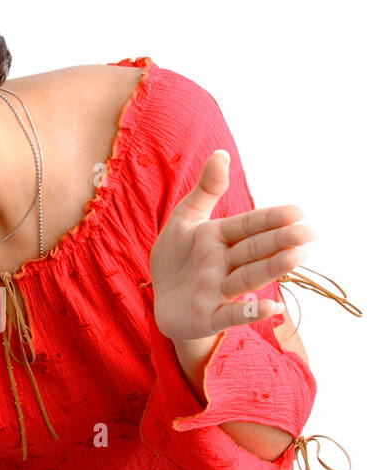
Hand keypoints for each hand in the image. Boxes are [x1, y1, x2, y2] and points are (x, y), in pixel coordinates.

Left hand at [149, 150, 315, 342]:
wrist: (160, 298)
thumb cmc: (176, 257)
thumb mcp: (185, 220)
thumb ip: (206, 190)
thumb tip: (222, 153)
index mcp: (220, 238)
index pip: (248, 225)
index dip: (270, 219)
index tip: (298, 211)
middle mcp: (224, 264)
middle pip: (254, 250)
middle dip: (280, 241)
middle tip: (308, 233)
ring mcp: (218, 291)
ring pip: (248, 277)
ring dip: (272, 268)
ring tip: (297, 257)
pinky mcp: (209, 316)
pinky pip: (231, 314)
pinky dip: (250, 311)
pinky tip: (272, 307)